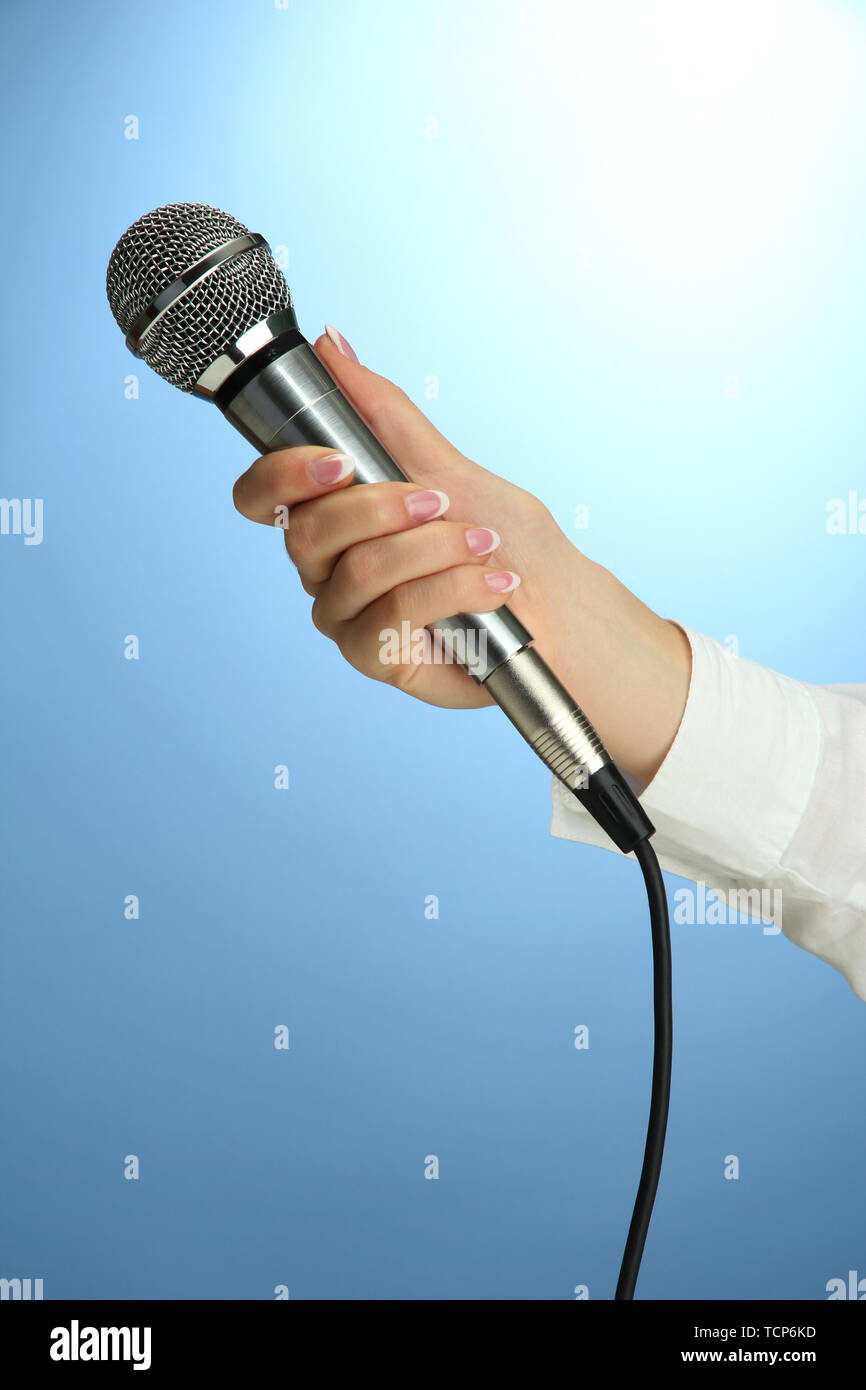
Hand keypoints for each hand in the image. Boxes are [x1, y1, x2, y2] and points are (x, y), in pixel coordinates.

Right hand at [232, 326, 690, 784]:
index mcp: (330, 517)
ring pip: (357, 572)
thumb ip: (382, 411)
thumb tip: (333, 344)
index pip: (260, 496)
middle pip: (306, 532)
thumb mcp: (446, 463)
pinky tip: (492, 586)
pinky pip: (392, 615)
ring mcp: (345, 614)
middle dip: (381, 508)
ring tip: (484, 545)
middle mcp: (325, 568)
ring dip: (433, 549)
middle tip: (441, 502)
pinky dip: (452, 589)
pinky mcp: (374, 656)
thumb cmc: (506, 540)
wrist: (556, 606)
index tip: (339, 460)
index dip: (281, 475)